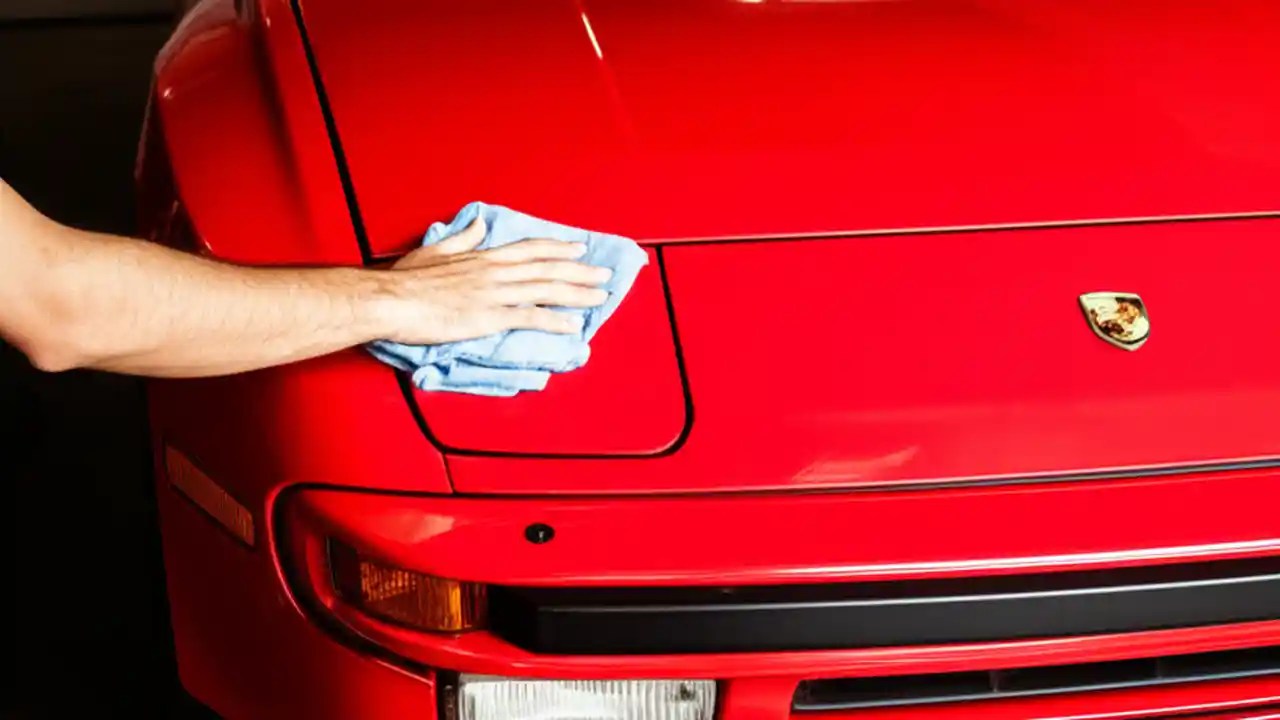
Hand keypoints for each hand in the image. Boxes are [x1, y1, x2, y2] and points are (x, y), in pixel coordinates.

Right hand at [373, 215, 611, 343]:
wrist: (390, 300)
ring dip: (577, 293)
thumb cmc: (405, 280)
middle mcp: (495, 272)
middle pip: (546, 268)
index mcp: (483, 257)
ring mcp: (494, 294)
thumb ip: (462, 239)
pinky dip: (555, 321)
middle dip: (579, 270)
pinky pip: (530, 318)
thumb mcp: (435, 251)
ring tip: (600, 296)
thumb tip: (479, 224)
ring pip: (545, 290)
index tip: (579, 247)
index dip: (557, 247)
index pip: (529, 249)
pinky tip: (574, 325)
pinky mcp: (489, 317)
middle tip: (605, 273)